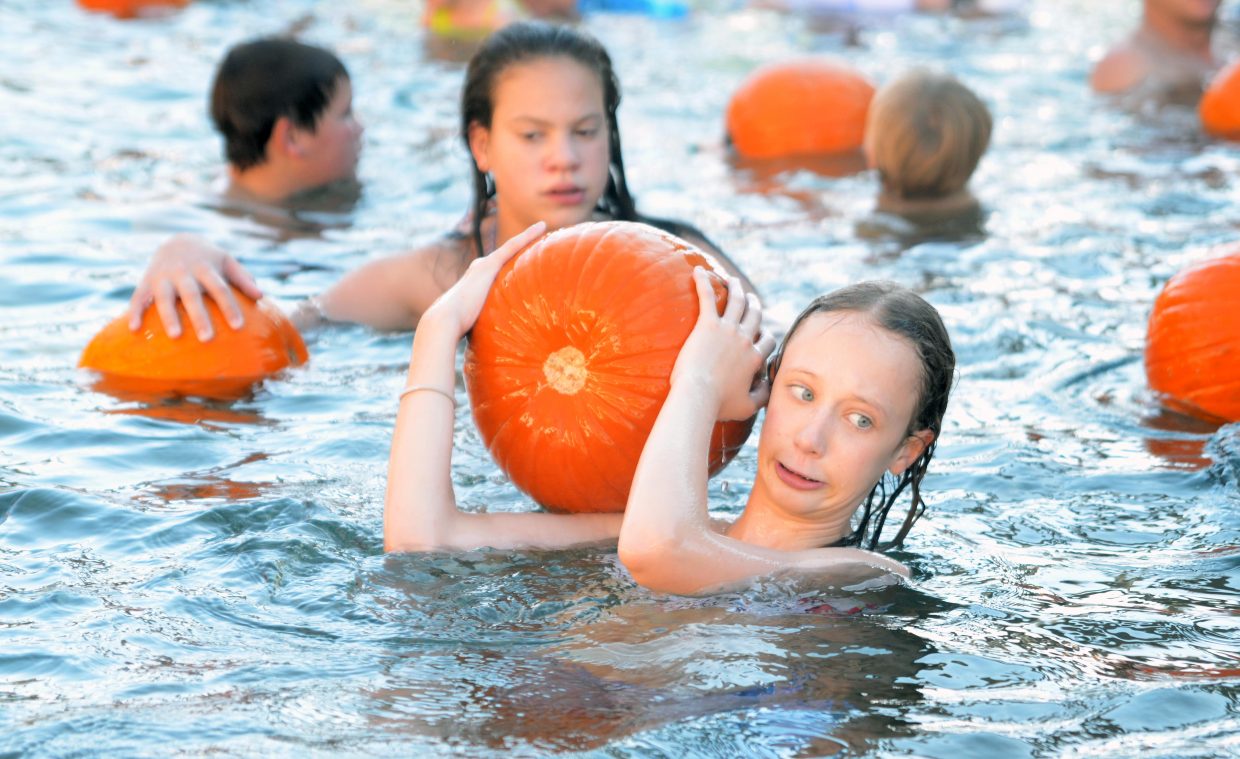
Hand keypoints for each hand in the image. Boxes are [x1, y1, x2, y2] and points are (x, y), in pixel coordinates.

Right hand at [127, 234, 261, 340]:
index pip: (220, 288)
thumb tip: (260, 296)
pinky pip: (137, 298)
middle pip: (192, 295)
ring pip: (164, 297)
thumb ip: (243, 278)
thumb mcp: (227, 261)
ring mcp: (163, 277)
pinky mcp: (146, 282)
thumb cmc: (209, 259)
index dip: (229, 307)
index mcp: (206, 268)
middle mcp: (183, 272)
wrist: (177, 240)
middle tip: (208, 339)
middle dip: (199, 317)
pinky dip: (134, 312)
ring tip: (176, 336)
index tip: (238, 327)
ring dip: (169, 316)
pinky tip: (134, 330)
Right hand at [422, 221, 545, 338]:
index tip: (519, 267)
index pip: (496, 273)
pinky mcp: (489, 266)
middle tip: (537, 239)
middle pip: (504, 256)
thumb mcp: (473, 329)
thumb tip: (496, 349)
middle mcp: (477, 271)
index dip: (508, 268)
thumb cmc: (456, 332)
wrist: (443, 323)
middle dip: (518, 248)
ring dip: (526, 238)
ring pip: (510, 247)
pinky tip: (542, 227)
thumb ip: (484, 332)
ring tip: (543, 229)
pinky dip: (527, 235)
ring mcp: (483, 267)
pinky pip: (513, 246)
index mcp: (474, 285)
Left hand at [672, 269, 776, 420]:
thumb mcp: (748, 407)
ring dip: (736, 288)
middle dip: (755, 305)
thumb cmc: (719, 405)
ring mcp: (727, 330)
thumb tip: (770, 389)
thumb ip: (763, 397)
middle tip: (752, 298)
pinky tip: (698, 270)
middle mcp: (745, 339)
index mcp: (755, 358)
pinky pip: (706, 297)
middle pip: (755, 315)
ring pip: (737, 301)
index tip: (761, 335)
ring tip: (733, 280)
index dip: (765, 336)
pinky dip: (703, 282)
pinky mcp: (707, 325)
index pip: (767, 341)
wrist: (698, 396)